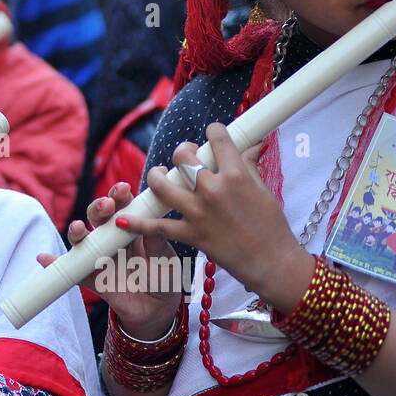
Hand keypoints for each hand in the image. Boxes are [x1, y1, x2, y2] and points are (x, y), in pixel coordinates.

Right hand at [39, 181, 179, 338]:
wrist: (157, 309)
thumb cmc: (162, 277)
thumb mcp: (165, 258)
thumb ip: (157, 243)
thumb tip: (148, 228)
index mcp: (131, 227)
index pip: (122, 206)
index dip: (119, 196)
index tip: (123, 189)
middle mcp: (111, 238)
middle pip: (98, 217)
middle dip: (99, 208)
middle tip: (107, 206)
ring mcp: (98, 256)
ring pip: (82, 239)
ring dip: (76, 230)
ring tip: (78, 228)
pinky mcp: (90, 277)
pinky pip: (70, 270)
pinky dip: (54, 264)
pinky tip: (45, 259)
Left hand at [120, 124, 313, 307]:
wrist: (273, 263)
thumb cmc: (272, 226)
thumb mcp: (263, 190)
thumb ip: (249, 165)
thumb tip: (253, 144)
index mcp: (235, 174)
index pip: (216, 137)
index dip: (213, 132)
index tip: (212, 137)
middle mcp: (213, 189)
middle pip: (182, 157)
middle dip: (182, 153)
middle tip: (185, 159)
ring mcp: (199, 212)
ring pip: (162, 184)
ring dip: (156, 176)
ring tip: (158, 175)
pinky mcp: (191, 234)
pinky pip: (157, 227)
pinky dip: (137, 224)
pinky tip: (122, 221)